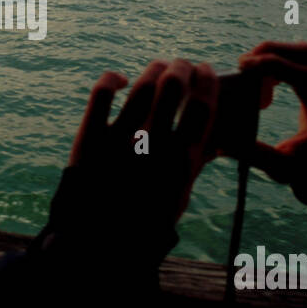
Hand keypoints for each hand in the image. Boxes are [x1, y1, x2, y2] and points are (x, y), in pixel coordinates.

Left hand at [68, 58, 220, 224]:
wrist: (95, 242)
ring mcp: (120, 140)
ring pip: (142, 85)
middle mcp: (153, 146)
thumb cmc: (143, 222)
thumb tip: (215, 139)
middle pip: (174, 86)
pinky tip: (120, 80)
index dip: (208, 81)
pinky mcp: (90, 138)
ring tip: (159, 68)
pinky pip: (102, 94)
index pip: (203, 106)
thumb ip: (195, 165)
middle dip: (182, 67)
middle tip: (182, 65)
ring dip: (154, 69)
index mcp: (181, 162)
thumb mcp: (179, 197)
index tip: (207, 71)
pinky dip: (112, 79)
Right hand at [237, 42, 306, 211]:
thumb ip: (253, 155)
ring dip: (276, 54)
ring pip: (306, 54)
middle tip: (243, 64)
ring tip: (251, 72)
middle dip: (272, 51)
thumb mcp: (281, 169)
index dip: (273, 64)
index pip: (304, 75)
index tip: (244, 66)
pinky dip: (282, 63)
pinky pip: (305, 62)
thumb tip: (219, 144)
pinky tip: (264, 80)